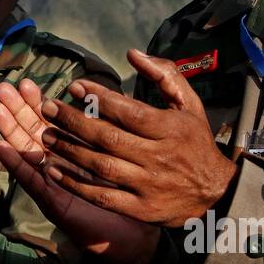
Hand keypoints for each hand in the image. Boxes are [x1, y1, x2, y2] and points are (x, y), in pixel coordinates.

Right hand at [0, 80, 159, 263]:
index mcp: (72, 154)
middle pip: (33, 133)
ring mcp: (53, 186)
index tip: (28, 83)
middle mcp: (59, 167)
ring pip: (27, 153)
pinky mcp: (55, 204)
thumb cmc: (130, 196)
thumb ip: (109, 131)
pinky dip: (17, 165)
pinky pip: (33, 183)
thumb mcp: (120, 157)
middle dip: (18, 110)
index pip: (51, 124)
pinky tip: (1, 148)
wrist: (134, 238)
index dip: (37, 104)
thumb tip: (107, 99)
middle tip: (4, 89)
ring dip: (10, 131)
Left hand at [32, 49, 236, 226]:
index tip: (74, 87)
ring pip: (101, 166)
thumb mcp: (189, 104)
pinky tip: (53, 171)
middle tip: (48, 108)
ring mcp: (148, 185)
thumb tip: (132, 53)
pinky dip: (75, 184)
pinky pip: (102, 196)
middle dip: (74, 121)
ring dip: (69, 150)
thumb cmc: (195, 142)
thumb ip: (165, 74)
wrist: (217, 192)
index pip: (128, 112)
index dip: (99, 98)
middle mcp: (159, 157)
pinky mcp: (140, 209)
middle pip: (108, 137)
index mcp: (171, 129)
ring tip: (46, 135)